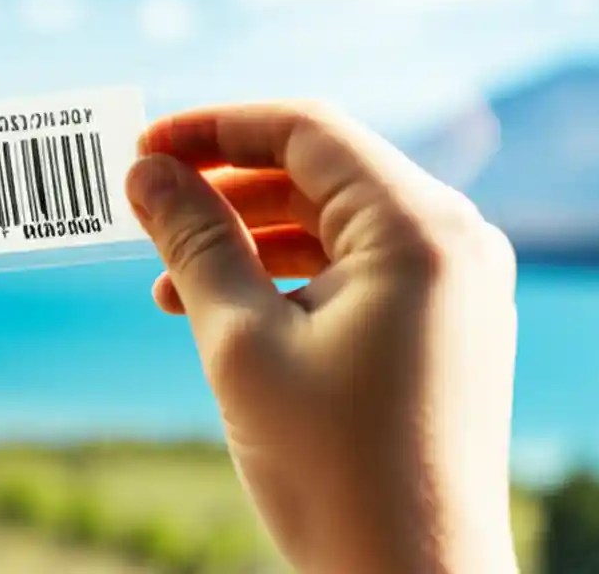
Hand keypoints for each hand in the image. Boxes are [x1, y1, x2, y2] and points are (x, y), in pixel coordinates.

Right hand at [126, 104, 517, 572]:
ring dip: (248, 236)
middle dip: (226, 186)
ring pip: (334, 222)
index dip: (214, 128)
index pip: (305, 131)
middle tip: (146, 205)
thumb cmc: (335, 470)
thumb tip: (148, 172)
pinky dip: (287, 275)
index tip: (143, 145)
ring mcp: (455, 285)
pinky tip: (221, 306)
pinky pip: (356, 269)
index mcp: (418, 230)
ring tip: (167, 272)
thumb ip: (193, 241)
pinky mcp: (443, 324)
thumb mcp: (241, 343)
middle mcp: (453, 241)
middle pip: (320, 173)